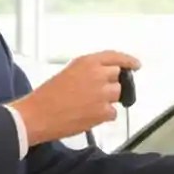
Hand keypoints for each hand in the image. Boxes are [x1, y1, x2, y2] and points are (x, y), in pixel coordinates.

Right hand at [10, 51, 139, 145]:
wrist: (38, 115)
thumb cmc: (47, 96)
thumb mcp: (69, 72)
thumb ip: (89, 71)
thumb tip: (104, 77)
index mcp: (87, 62)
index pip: (115, 57)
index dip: (128, 61)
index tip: (136, 65)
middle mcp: (98, 75)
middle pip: (119, 77)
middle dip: (111, 85)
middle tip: (96, 93)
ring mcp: (102, 94)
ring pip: (117, 95)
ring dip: (107, 100)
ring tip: (88, 105)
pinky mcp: (103, 112)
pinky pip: (112, 113)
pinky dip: (104, 116)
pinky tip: (88, 115)